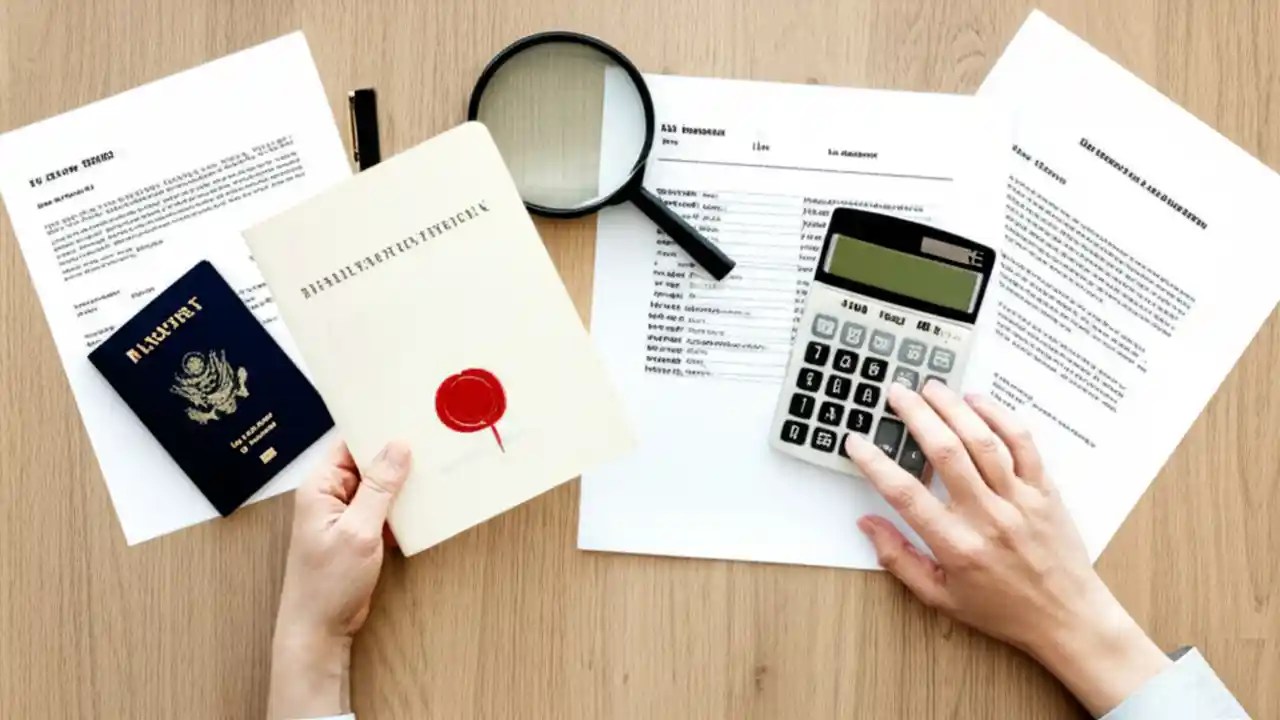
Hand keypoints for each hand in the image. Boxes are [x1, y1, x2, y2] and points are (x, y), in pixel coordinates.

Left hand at [267, 440, 411, 719]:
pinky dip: (402, 507)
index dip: (378, 431)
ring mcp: (346, 515)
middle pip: (368, 463)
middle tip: (433, 440)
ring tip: (437, 466)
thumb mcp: (358, 531)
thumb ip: (379, 488)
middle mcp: (331, 495)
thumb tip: (399, 447)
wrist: (319, 629)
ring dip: (403, 484)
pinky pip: (384, 509)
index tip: (411, 418)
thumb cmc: (328, 582)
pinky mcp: (359, 533)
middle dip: (398, 456)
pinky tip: (427, 502)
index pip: (350, 445)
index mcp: (320, 486)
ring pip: (380, 487)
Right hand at [846, 382, 1168, 716]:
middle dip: (916, 415)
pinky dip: (1000, 417)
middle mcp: (988, 517)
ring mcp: (1020, 500)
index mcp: (957, 546)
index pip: (905, 495)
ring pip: (983, 440)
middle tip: (896, 393)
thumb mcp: (940, 597)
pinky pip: (1023, 444)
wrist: (1068, 618)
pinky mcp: (1045, 490)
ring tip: (931, 388)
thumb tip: (867, 523)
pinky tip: (978, 402)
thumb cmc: (1003, 610)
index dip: (875, 464)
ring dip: (953, 408)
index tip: (856, 441)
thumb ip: (899, 559)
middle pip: (946, 452)